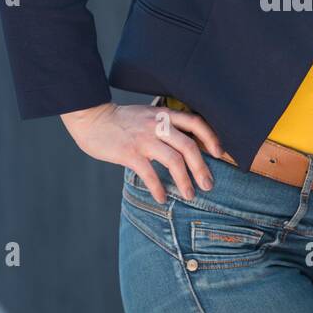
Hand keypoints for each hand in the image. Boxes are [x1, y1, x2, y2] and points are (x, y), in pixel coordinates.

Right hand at [59, 101, 225, 202]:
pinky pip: (150, 174)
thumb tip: (185, 142)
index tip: (219, 153)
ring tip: (190, 195)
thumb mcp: (148, 114)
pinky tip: (163, 197)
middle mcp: (158, 125)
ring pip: (174, 161)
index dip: (211, 138)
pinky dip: (159, 188)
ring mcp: (144, 139)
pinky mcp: (130, 153)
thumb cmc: (121, 120)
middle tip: (208, 185)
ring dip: (185, 181)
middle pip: (189, 147)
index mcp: (164, 115)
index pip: (196, 123)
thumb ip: (165, 123)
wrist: (92, 118)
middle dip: (202, 168)